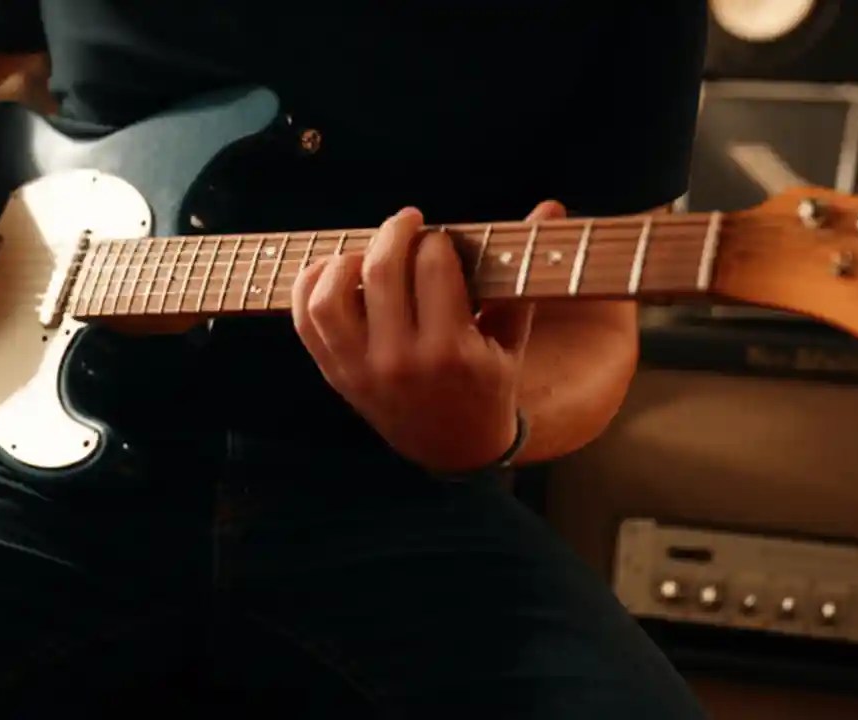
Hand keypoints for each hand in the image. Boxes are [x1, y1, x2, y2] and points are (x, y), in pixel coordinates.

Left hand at [292, 200, 566, 472]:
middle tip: (407, 223)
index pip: (433, 268)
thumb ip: (524, 272)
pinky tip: (332, 270)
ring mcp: (362, 371)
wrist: (452, 448)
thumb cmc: (487, 384)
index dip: (436, 241)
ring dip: (345, 260)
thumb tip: (550, 208)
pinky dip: (309, 287)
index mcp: (451, 351)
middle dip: (394, 233)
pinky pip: (306, 322)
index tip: (440, 240)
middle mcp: (401, 362)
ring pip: (331, 298)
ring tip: (367, 252)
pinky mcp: (336, 375)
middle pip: (381, 272)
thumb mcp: (512, 336)